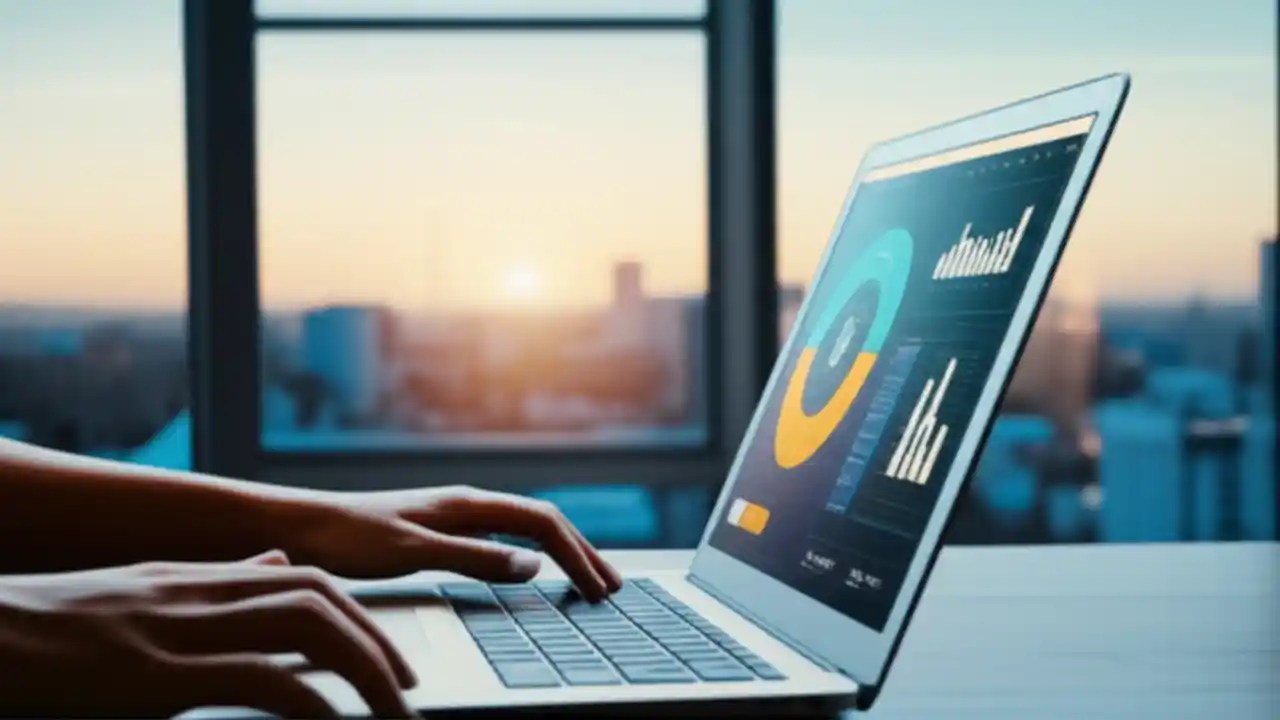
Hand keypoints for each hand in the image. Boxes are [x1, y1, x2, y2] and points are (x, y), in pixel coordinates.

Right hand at [0, 551, 417, 718]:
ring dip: (362, 670)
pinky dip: (309, 701)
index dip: (361, 618)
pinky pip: (258, 677)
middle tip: (407, 695)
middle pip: (320, 599)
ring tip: (390, 715)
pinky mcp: (156, 672)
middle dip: (377, 645)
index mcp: (198, 580)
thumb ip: (218, 585)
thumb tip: (276, 567)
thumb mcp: (145, 595)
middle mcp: (199, 593)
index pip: (306, 580)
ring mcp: (180, 628)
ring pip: (305, 626)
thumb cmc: (52, 628)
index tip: (391, 662)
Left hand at [279, 486, 622, 600]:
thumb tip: (534, 563)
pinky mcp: (442, 532)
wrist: (302, 526)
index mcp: (469, 503)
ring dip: (561, 554)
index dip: (577, 555)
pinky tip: (532, 572)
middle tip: (611, 587)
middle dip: (581, 553)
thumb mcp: (414, 550)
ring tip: (586, 579)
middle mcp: (468, 504)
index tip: (599, 588)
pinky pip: (503, 541)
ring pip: (525, 530)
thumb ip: (474, 556)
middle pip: (542, 523)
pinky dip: (532, 557)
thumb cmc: (349, 536)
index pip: (543, 523)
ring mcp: (456, 517)